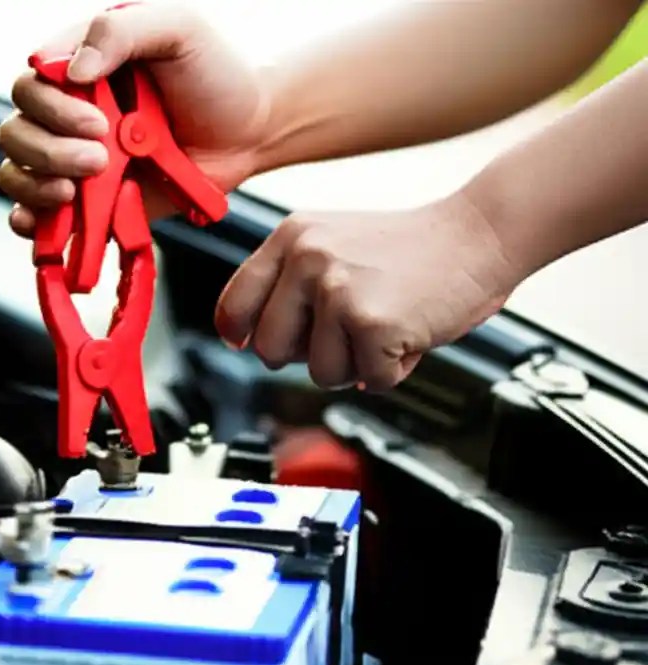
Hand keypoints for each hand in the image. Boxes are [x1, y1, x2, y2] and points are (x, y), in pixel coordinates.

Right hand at [0, 2, 269, 236]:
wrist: (249, 132)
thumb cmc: (215, 74)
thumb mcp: (177, 30)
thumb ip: (122, 33)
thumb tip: (73, 70)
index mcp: (78, 67)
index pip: (30, 85)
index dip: (51, 109)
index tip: (98, 123)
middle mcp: (65, 112)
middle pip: (17, 132)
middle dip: (49, 151)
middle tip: (100, 159)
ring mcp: (72, 158)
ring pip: (18, 172)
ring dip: (37, 184)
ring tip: (77, 191)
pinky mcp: (85, 200)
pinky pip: (36, 213)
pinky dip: (30, 219)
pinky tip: (42, 222)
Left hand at [215, 192, 522, 390]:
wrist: (481, 233)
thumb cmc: (414, 247)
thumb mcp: (333, 244)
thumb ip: (291, 282)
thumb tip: (249, 340)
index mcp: (292, 237)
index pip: (235, 303)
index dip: (240, 334)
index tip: (246, 343)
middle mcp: (308, 259)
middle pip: (270, 350)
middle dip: (306, 357)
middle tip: (346, 335)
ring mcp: (338, 290)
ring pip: (319, 372)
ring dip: (355, 364)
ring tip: (384, 325)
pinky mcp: (372, 322)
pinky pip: (369, 378)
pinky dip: (394, 369)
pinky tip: (409, 333)